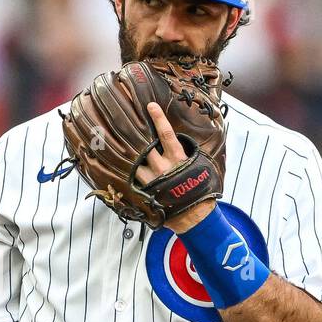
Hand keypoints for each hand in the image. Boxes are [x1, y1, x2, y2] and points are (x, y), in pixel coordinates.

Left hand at [135, 101, 216, 232]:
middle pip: (146, 146)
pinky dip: (129, 172)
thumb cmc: (199, 190)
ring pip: (136, 162)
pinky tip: (123, 167)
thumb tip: (185, 140)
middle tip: (127, 124)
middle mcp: (163, 166)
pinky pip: (133, 178)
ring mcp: (153, 179)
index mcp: (178, 158)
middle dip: (137, 136)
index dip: (158, 119)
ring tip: (123, 146)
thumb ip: (188, 152)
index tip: (150, 106)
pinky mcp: (146, 190)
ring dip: (132, 156)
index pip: (166, 134)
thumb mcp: (198, 167)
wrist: (194, 214)